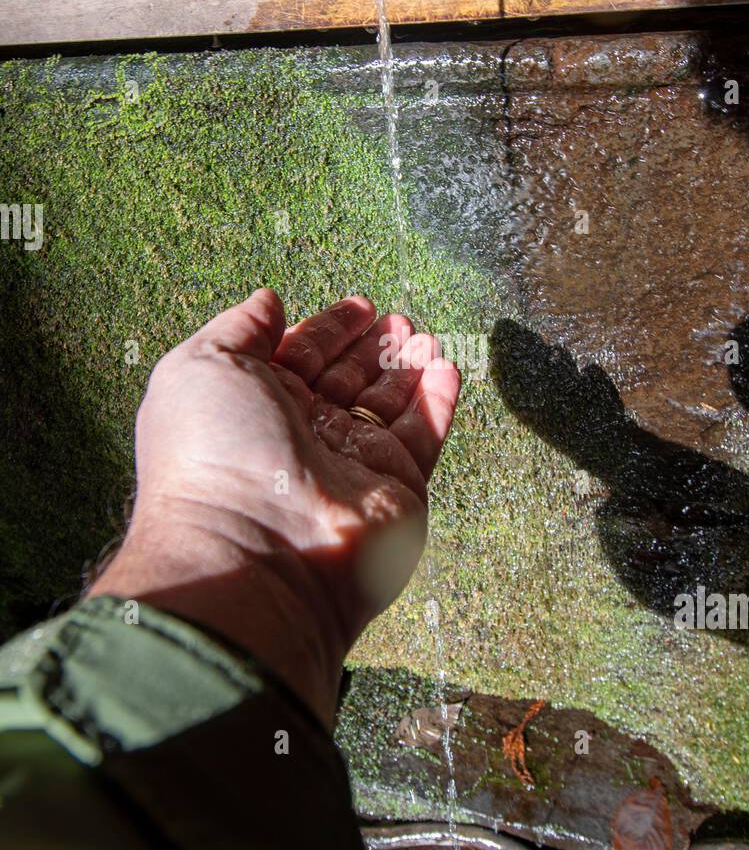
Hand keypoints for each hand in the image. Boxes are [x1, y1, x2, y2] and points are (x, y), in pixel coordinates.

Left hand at [87, 289, 460, 725]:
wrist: (257, 548)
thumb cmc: (216, 455)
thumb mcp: (202, 366)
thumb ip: (238, 327)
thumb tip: (269, 301)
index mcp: (254, 406)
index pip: (300, 356)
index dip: (329, 329)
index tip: (358, 306)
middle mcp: (303, 437)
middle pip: (348, 379)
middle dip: (374, 348)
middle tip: (399, 320)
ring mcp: (351, 465)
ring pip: (389, 406)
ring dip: (409, 367)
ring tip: (425, 337)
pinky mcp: (396, 488)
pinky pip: (424, 437)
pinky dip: (438, 402)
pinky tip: (446, 368)